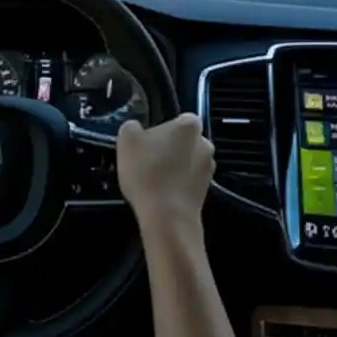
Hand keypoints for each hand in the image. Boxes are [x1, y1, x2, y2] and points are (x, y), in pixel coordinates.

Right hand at [117, 113, 214, 232]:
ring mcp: (209, 168)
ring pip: (186, 162)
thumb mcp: (127, 140)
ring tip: (153, 182)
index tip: (146, 144)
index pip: (177, 120)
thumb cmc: (147, 172)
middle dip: (168, 149)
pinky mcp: (207, 190)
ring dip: (173, 168)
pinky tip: (161, 195)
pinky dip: (177, 185)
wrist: (167, 216)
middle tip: (147, 162)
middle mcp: (205, 143)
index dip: (160, 131)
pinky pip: (188, 181)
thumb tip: (136, 128)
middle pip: (182, 142)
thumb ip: (132, 127)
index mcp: (190, 125)